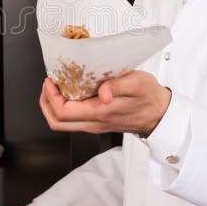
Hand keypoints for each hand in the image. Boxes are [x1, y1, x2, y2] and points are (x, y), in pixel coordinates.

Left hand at [39, 71, 171, 137]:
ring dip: (53, 105)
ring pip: (62, 123)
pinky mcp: (97, 123)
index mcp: (100, 113)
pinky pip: (72, 120)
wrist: (161, 114)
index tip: (51, 80)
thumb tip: (102, 93)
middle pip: (56, 122)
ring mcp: (94, 125)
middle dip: (46, 102)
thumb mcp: (136, 84)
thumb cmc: (149, 97)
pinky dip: (64, 106)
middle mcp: (94, 123)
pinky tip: (70, 91)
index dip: (51, 96)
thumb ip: (117, 86)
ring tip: (55, 87)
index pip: (63, 112)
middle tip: (48, 85)